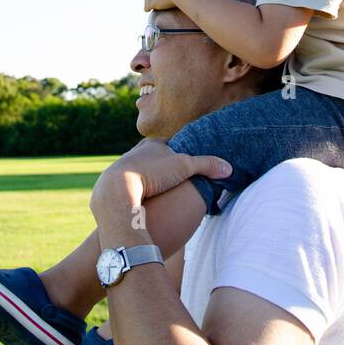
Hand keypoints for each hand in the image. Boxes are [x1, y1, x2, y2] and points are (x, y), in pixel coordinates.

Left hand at [90, 137, 231, 220]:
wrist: (117, 191)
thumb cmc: (151, 173)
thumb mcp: (185, 166)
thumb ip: (207, 165)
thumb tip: (229, 168)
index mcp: (151, 144)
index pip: (170, 143)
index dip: (181, 150)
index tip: (190, 158)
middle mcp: (134, 153)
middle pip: (154, 157)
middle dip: (164, 165)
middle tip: (177, 177)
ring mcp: (122, 170)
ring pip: (141, 172)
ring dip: (150, 180)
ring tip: (162, 191)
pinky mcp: (114, 187)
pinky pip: (130, 188)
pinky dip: (139, 192)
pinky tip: (146, 201)